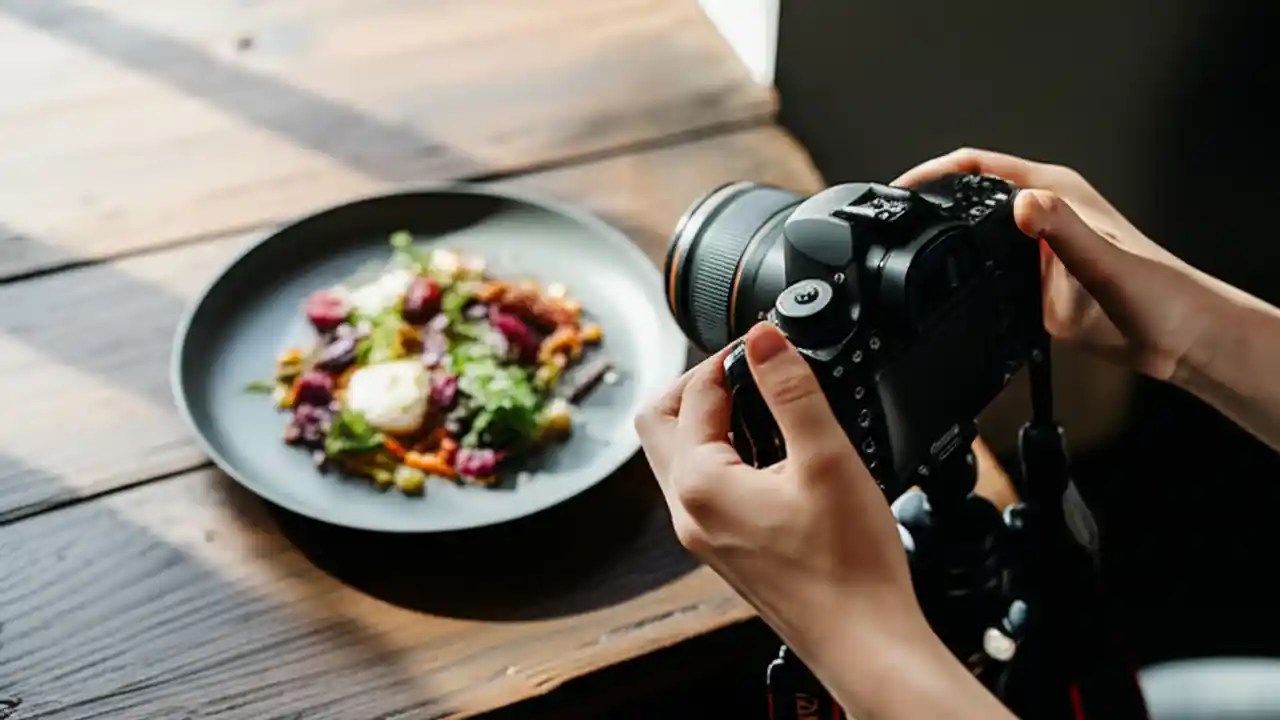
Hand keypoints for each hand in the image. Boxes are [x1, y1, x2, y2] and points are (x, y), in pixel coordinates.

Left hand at [636, 322, 1011, 718]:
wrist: (865, 642)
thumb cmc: (849, 566)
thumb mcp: (826, 459)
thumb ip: (792, 390)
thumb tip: (763, 337)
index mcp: (699, 484)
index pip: (693, 395)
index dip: (728, 358)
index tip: (766, 344)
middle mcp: (687, 512)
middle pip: (660, 423)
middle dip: (699, 386)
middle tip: (750, 370)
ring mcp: (701, 534)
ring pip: (678, 456)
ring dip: (709, 420)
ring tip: (763, 405)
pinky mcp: (723, 548)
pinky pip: (702, 486)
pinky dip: (723, 455)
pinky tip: (771, 454)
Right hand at [895, 147, 1224, 381]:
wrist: (1175, 339)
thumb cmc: (1158, 292)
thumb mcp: (1103, 258)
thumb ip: (1062, 229)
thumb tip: (1023, 202)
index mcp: (1053, 194)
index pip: (978, 168)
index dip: (934, 173)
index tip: (900, 191)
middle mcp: (1039, 218)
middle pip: (966, 199)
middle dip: (927, 205)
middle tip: (891, 223)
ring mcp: (1031, 253)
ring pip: (971, 239)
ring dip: (942, 243)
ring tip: (905, 256)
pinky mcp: (1028, 288)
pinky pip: (982, 277)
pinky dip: (959, 281)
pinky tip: (945, 296)